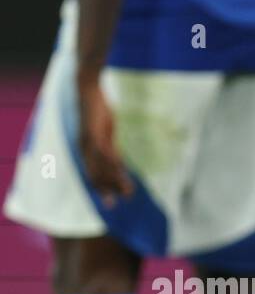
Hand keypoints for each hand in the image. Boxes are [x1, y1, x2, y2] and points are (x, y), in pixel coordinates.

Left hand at [77, 79, 132, 204]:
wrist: (89, 89)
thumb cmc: (99, 110)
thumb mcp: (107, 132)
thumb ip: (112, 148)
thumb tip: (120, 164)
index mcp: (86, 148)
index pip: (94, 173)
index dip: (103, 187)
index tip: (113, 201)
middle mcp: (85, 147)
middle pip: (95, 174)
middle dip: (106, 190)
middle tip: (117, 204)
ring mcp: (89, 141)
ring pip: (102, 167)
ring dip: (115, 181)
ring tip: (129, 192)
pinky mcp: (95, 133)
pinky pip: (105, 153)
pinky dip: (114, 165)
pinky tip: (123, 172)